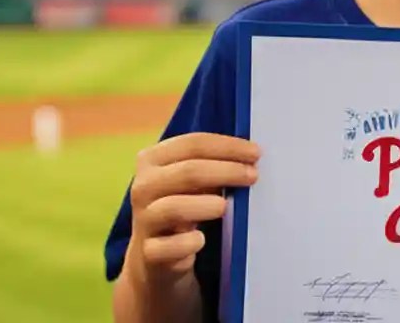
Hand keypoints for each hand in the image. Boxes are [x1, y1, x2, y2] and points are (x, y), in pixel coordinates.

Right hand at [127, 133, 260, 281]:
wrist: (156, 255)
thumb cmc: (182, 205)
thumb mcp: (190, 181)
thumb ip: (211, 165)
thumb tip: (250, 157)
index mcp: (152, 159)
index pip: (192, 144)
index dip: (227, 146)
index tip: (256, 153)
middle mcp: (143, 186)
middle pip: (188, 172)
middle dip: (226, 171)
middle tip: (253, 176)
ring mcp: (144, 220)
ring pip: (174, 208)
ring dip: (205, 205)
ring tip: (226, 206)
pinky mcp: (149, 252)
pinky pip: (170, 247)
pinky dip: (188, 243)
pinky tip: (201, 240)